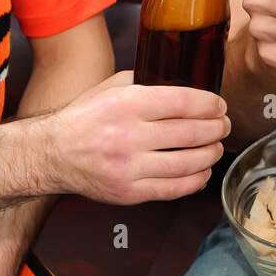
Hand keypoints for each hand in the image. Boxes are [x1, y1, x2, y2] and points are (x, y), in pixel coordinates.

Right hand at [38, 71, 230, 203]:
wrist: (51, 154)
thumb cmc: (85, 117)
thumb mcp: (111, 87)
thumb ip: (147, 83)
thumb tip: (186, 83)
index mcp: (126, 104)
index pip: (183, 102)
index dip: (210, 104)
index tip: (220, 106)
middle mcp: (128, 136)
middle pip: (191, 133)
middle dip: (217, 128)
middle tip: (224, 126)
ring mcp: (128, 168)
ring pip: (188, 163)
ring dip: (211, 154)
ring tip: (216, 146)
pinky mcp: (128, 193)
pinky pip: (174, 188)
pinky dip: (196, 179)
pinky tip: (202, 170)